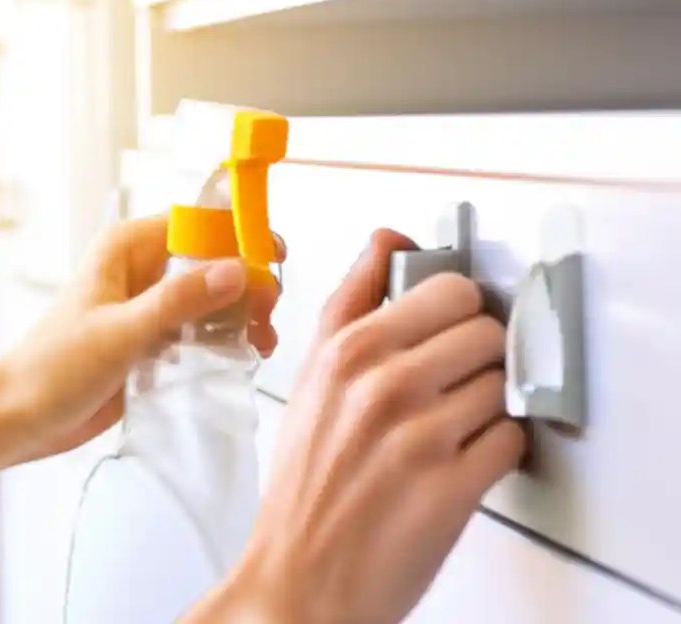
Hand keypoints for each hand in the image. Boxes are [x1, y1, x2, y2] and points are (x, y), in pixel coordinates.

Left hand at [0, 216, 284, 463]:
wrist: (17, 418)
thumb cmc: (54, 369)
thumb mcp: (121, 332)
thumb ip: (178, 301)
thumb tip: (237, 270)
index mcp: (127, 248)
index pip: (197, 222)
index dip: (240, 235)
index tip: (275, 261)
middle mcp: (140, 269)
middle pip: (212, 259)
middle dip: (247, 282)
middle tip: (268, 316)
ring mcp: (147, 305)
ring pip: (211, 295)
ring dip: (241, 313)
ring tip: (263, 342)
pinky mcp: (151, 340)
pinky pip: (199, 328)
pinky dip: (224, 338)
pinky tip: (243, 356)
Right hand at [195, 230, 525, 623]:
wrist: (301, 574)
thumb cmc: (304, 485)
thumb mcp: (308, 378)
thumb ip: (350, 303)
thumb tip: (388, 239)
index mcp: (345, 350)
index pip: (445, 285)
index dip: (454, 308)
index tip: (448, 320)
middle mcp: (383, 384)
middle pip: (484, 329)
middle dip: (476, 354)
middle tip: (451, 381)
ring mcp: (421, 434)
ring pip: (502, 383)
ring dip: (486, 406)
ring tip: (447, 428)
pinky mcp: (455, 485)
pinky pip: (512, 438)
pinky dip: (496, 450)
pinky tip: (459, 460)